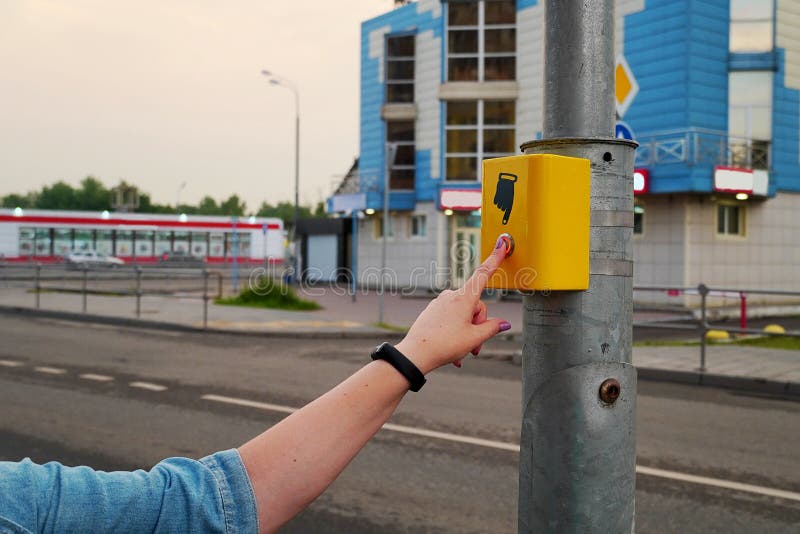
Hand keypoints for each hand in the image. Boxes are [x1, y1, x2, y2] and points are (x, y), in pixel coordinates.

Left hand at [396, 236, 510, 373]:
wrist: (415, 354)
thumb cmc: (444, 345)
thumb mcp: (474, 338)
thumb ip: (492, 328)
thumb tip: (503, 324)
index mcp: (464, 298)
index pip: (484, 274)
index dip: (495, 259)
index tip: (501, 244)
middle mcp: (451, 296)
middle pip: (476, 306)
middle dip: (478, 326)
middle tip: (474, 348)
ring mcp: (440, 303)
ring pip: (463, 315)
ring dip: (467, 333)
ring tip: (463, 353)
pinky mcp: (432, 311)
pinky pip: (451, 319)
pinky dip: (456, 334)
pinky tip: (454, 353)